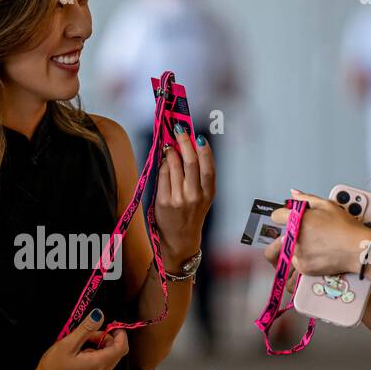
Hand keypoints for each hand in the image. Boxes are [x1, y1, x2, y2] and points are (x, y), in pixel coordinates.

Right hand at [25, 309, 128, 369]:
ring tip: (79, 350)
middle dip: (105, 341)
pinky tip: (77, 363)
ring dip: (98, 352)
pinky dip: (93, 364)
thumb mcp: (67, 344)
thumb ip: (86, 328)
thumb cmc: (52, 369)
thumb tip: (99, 315)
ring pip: (106, 364)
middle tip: (88, 336)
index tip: (111, 325)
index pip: (122, 347)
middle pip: (114, 354)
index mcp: (99, 364)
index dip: (120, 334)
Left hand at [154, 123, 214, 267]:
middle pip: (190, 163)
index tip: (198, 137)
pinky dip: (163, 165)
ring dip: (171, 151)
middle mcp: (194, 196)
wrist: (180, 239)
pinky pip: (162, 176)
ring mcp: (178, 199)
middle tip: (179, 130)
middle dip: (184, 142)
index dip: (204, 150)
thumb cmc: (191, 214)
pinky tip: (164, 160)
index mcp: (208, 194)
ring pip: (174, 167)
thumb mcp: (203, 197)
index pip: (208, 168)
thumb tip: (189, 149)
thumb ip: (198, 177)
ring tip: (170, 145)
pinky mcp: (163, 202)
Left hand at [270, 189, 369, 276]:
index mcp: (298, 219)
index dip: (284, 216)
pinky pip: (296, 263)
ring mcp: (298, 254)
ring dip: (297, 248)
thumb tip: (293, 194)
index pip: (277, 216)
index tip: (289, 219)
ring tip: (316, 245)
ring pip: (288, 250)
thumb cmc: (346, 227)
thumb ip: (306, 199)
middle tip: (306, 235)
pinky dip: (305, 259)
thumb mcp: (327, 205)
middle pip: (281, 235)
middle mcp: (295, 237)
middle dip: (289, 234)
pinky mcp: (303, 267)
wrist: (359, 249)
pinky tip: (319, 254)